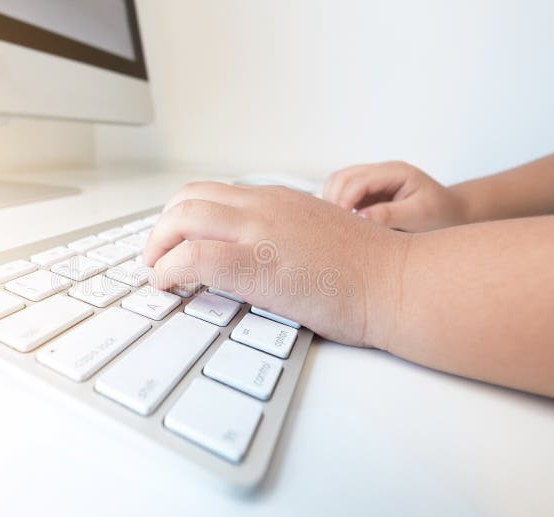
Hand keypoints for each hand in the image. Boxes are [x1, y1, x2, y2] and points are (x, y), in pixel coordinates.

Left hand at [142, 182, 409, 347]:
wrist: (397, 282)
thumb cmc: (366, 269)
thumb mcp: (317, 234)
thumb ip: (283, 233)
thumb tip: (258, 250)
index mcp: (277, 200)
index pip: (211, 193)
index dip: (182, 216)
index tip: (174, 240)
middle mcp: (263, 206)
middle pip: (187, 199)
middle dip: (162, 229)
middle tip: (156, 257)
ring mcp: (260, 231)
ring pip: (182, 219)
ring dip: (158, 246)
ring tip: (156, 272)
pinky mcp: (259, 264)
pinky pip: (193, 257)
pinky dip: (169, 269)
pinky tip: (167, 285)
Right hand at [323, 161, 466, 231]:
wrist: (452, 213)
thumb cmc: (441, 213)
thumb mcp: (419, 215)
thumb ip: (390, 214)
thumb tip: (359, 217)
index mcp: (395, 172)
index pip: (357, 180)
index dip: (344, 201)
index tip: (343, 225)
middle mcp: (380, 172)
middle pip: (341, 177)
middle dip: (333, 201)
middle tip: (338, 228)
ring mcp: (372, 180)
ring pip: (337, 183)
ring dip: (333, 202)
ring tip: (341, 226)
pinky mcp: (368, 192)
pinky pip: (343, 194)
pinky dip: (338, 207)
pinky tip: (347, 224)